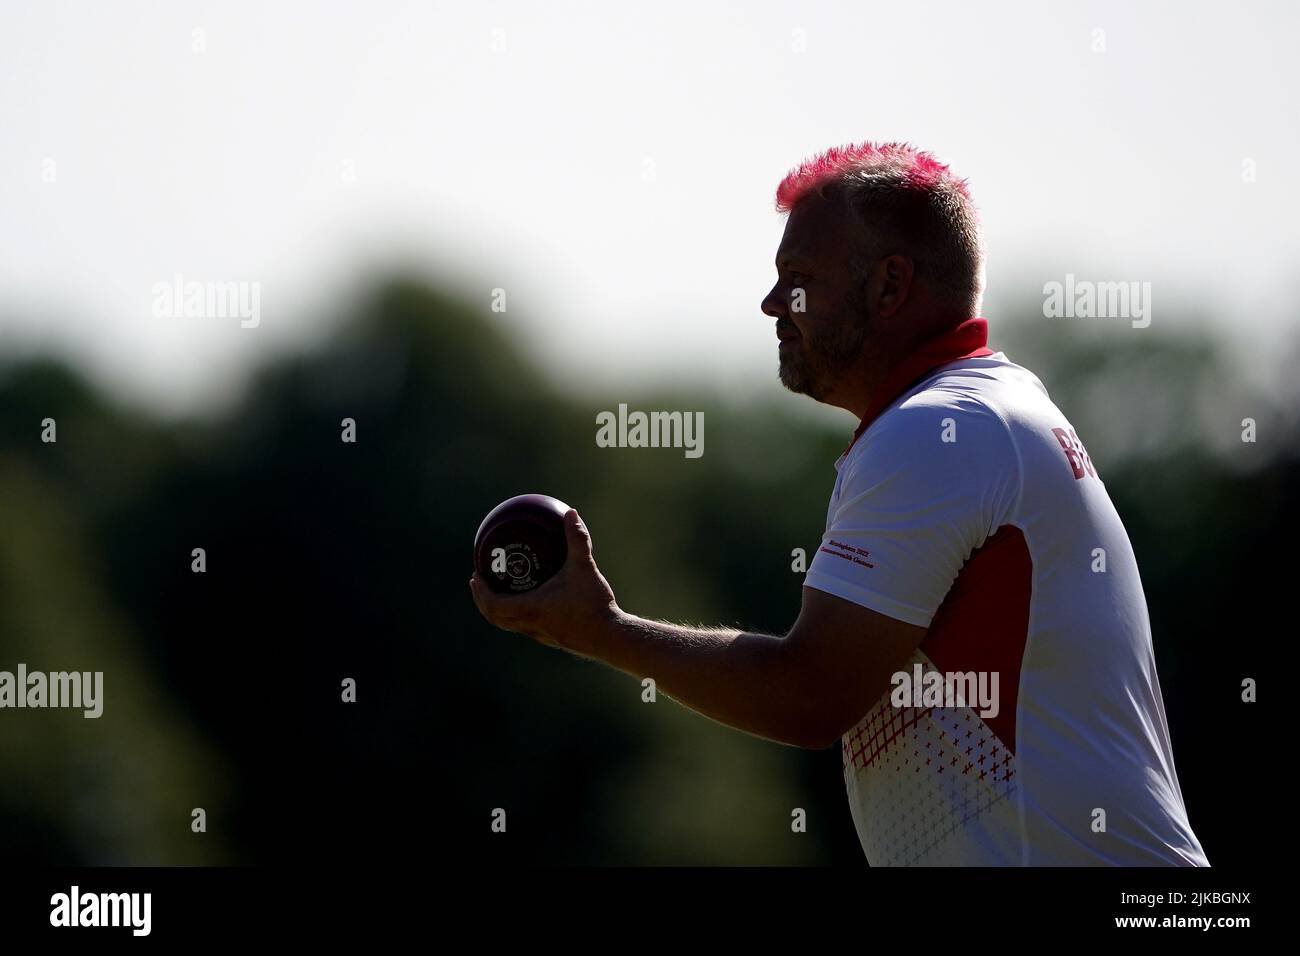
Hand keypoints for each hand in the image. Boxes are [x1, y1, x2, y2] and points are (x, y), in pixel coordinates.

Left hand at [469, 509, 619, 657]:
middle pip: (495, 618)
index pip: (493, 604)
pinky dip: (519, 615)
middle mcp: (531, 625)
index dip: (481, 592)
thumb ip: (577, 539)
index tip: (476, 577)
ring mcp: (541, 635)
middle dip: (483, 601)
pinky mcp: (553, 638)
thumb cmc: (594, 604)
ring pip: (510, 625)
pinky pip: (527, 627)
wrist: (610, 637)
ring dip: (499, 610)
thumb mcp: (584, 567)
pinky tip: (534, 602)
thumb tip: (571, 514)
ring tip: (501, 592)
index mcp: (531, 609)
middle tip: (479, 583)